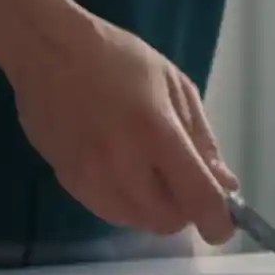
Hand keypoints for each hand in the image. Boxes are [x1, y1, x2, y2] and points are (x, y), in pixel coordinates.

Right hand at [6, 16, 239, 243]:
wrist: (48, 49)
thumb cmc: (120, 60)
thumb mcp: (178, 89)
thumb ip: (204, 141)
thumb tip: (225, 185)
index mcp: (157, 133)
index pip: (197, 197)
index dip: (217, 221)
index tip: (223, 225)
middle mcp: (123, 162)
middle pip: (168, 219)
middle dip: (185, 211)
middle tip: (184, 185)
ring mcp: (91, 175)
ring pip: (137, 221)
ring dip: (156, 210)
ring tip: (154, 176)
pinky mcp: (67, 180)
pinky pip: (108, 212)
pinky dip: (128, 206)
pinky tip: (128, 178)